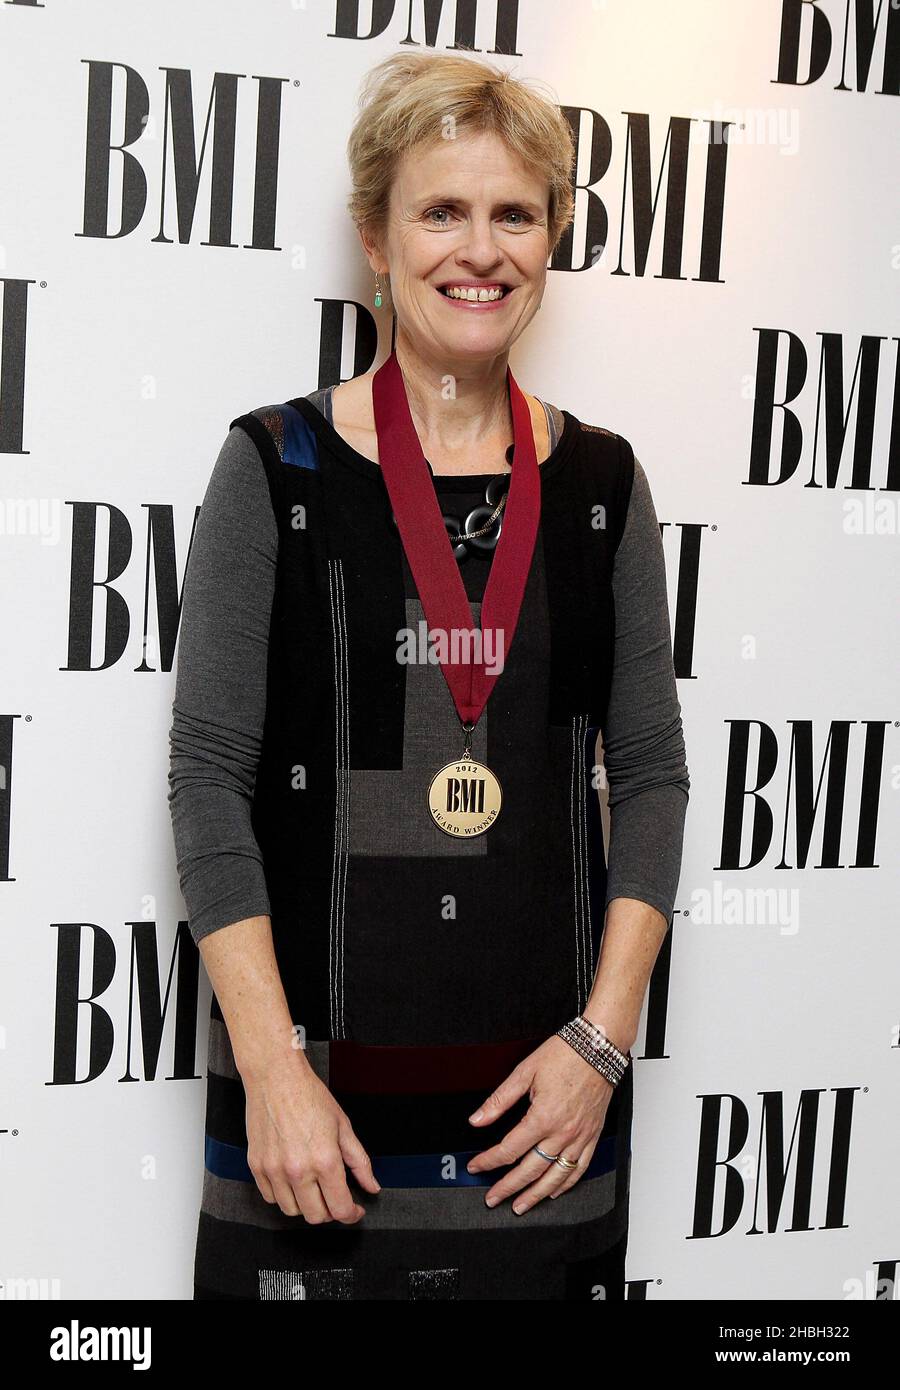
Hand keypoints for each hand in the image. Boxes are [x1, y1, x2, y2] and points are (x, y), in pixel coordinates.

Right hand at [243, 1054, 380, 1222]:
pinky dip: (283, 1195)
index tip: (354, 1210)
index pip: (340, 1209)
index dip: (351, 1215)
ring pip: (291, 1211)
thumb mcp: (343, 1126)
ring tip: (312, 1186)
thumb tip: (372, 1186)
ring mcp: (274, 1170)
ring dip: (305, 1205)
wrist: (276, 1078)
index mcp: (325, 1160)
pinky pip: (270, 1197)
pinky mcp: (256, 1166)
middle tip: (334, 1196)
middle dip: (330, 1212)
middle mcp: (298, 1170)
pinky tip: (293, 1179)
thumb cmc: (309, 1097)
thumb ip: (359, 1162)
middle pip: (315, 1216)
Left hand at [466, 1035, 613, 1211]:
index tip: (476, 1166)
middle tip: (493, 1198)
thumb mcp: (524, 1072)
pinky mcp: (592, 1136)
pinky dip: (566, 1184)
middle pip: (530, 1170)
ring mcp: (579, 1137)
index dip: (488, 1161)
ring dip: (536, 1195)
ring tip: (520, 1205)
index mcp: (542, 1117)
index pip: (509, 1149)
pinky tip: (554, 1191)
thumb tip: (477, 1119)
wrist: (598, 1048)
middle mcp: (562, 1132)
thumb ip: (499, 1100)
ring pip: (555, 1177)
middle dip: (508, 1187)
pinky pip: (579, 1168)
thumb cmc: (565, 1055)